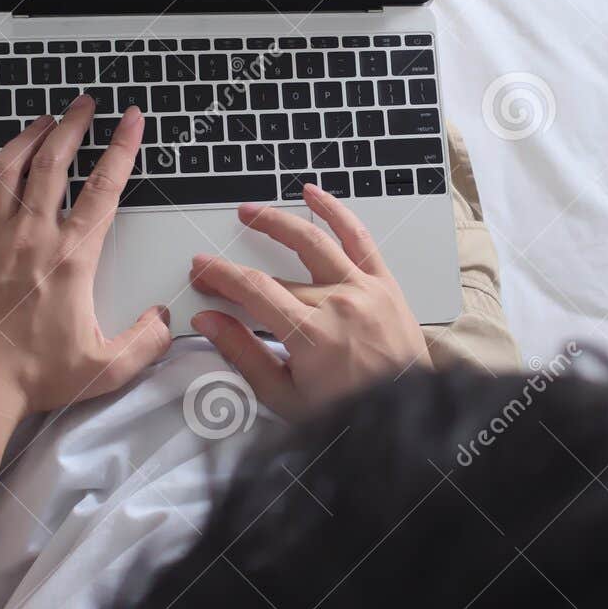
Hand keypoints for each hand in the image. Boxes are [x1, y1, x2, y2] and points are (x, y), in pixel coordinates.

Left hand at [0, 99, 169, 420]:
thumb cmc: (36, 376)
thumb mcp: (108, 367)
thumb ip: (145, 340)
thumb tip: (165, 318)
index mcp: (72, 257)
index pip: (104, 189)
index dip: (121, 148)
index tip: (130, 119)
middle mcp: (32, 237)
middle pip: (54, 163)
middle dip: (73, 125)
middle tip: (84, 103)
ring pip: (8, 168)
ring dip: (27, 136)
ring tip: (43, 119)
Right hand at [188, 182, 430, 417]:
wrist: (406, 414)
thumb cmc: (348, 411)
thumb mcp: (285, 395)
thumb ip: (243, 354)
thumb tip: (209, 322)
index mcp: (311, 335)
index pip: (253, 290)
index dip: (220, 276)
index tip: (201, 271)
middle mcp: (338, 304)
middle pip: (275, 275)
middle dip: (236, 270)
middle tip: (212, 268)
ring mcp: (364, 289)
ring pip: (314, 242)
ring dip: (277, 223)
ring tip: (250, 213)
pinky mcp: (384, 284)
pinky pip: (359, 237)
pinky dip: (335, 211)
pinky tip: (313, 194)